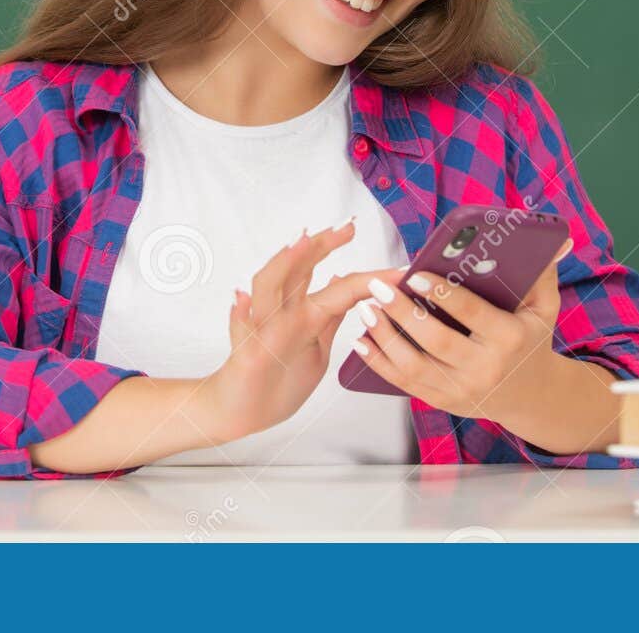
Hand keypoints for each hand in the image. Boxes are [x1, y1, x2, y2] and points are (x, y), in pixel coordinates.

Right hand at [200, 220, 398, 441]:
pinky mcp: (249, 354)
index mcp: (306, 314)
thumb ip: (329, 317)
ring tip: (301, 243)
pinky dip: (240, 315)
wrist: (242, 412)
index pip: (341, 286)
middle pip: (300, 269)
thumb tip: (345, 282)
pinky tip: (240, 300)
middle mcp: (284, 314)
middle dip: (322, 245)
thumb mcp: (317, 346)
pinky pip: (242, 332)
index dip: (370, 275)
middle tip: (348, 227)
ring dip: (284, 264)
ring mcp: (264, 331)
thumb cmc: (278, 381)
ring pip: (270, 288)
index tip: (399, 269)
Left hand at [351, 236, 572, 421]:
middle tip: (377, 288)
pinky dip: (380, 363)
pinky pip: (405, 383)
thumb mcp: (545, 307)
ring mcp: (462, 389)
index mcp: (509, 339)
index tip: (414, 274)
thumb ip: (542, 272)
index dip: (442, 294)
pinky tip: (363, 341)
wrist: (531, 396)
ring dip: (385, 337)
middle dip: (402, 313)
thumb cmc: (531, 340)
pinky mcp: (443, 401)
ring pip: (414, 366)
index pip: (472, 314)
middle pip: (436, 340)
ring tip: (365, 310)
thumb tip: (553, 238)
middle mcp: (485, 368)